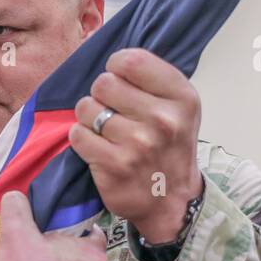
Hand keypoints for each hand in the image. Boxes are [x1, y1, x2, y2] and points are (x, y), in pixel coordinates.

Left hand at [69, 48, 203, 243]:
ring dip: (89, 117)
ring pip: (87, 107)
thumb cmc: (169, 147)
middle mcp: (163, 119)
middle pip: (103, 82)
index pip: (131, 61)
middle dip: (101, 94)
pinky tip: (97, 146)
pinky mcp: (114, 165)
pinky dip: (82, 138)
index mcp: (182, 97)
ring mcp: (138, 144)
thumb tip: (113, 59)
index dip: (116, 67)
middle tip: (112, 109)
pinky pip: (78, 134)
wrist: (170, 200)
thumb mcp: (178, 107)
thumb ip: (152, 79)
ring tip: (105, 130)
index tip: (120, 79)